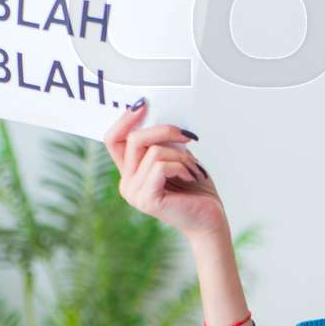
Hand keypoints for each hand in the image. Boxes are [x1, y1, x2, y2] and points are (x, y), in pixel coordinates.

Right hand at [104, 101, 226, 243]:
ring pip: (153, 151)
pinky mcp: (147, 199)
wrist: (210, 221)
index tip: (143, 104)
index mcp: (130, 173)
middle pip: (134, 140)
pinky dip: (183, 166)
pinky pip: (162, 166)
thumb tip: (160, 117)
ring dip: (182, 155)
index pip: (114, 140)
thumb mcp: (178, 159)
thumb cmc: (197, 190)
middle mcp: (127, 183)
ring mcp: (134, 193)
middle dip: (164, 131)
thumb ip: (164, 143)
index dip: (125, 120)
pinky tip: (192, 177)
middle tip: (187, 136)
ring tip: (193, 168)